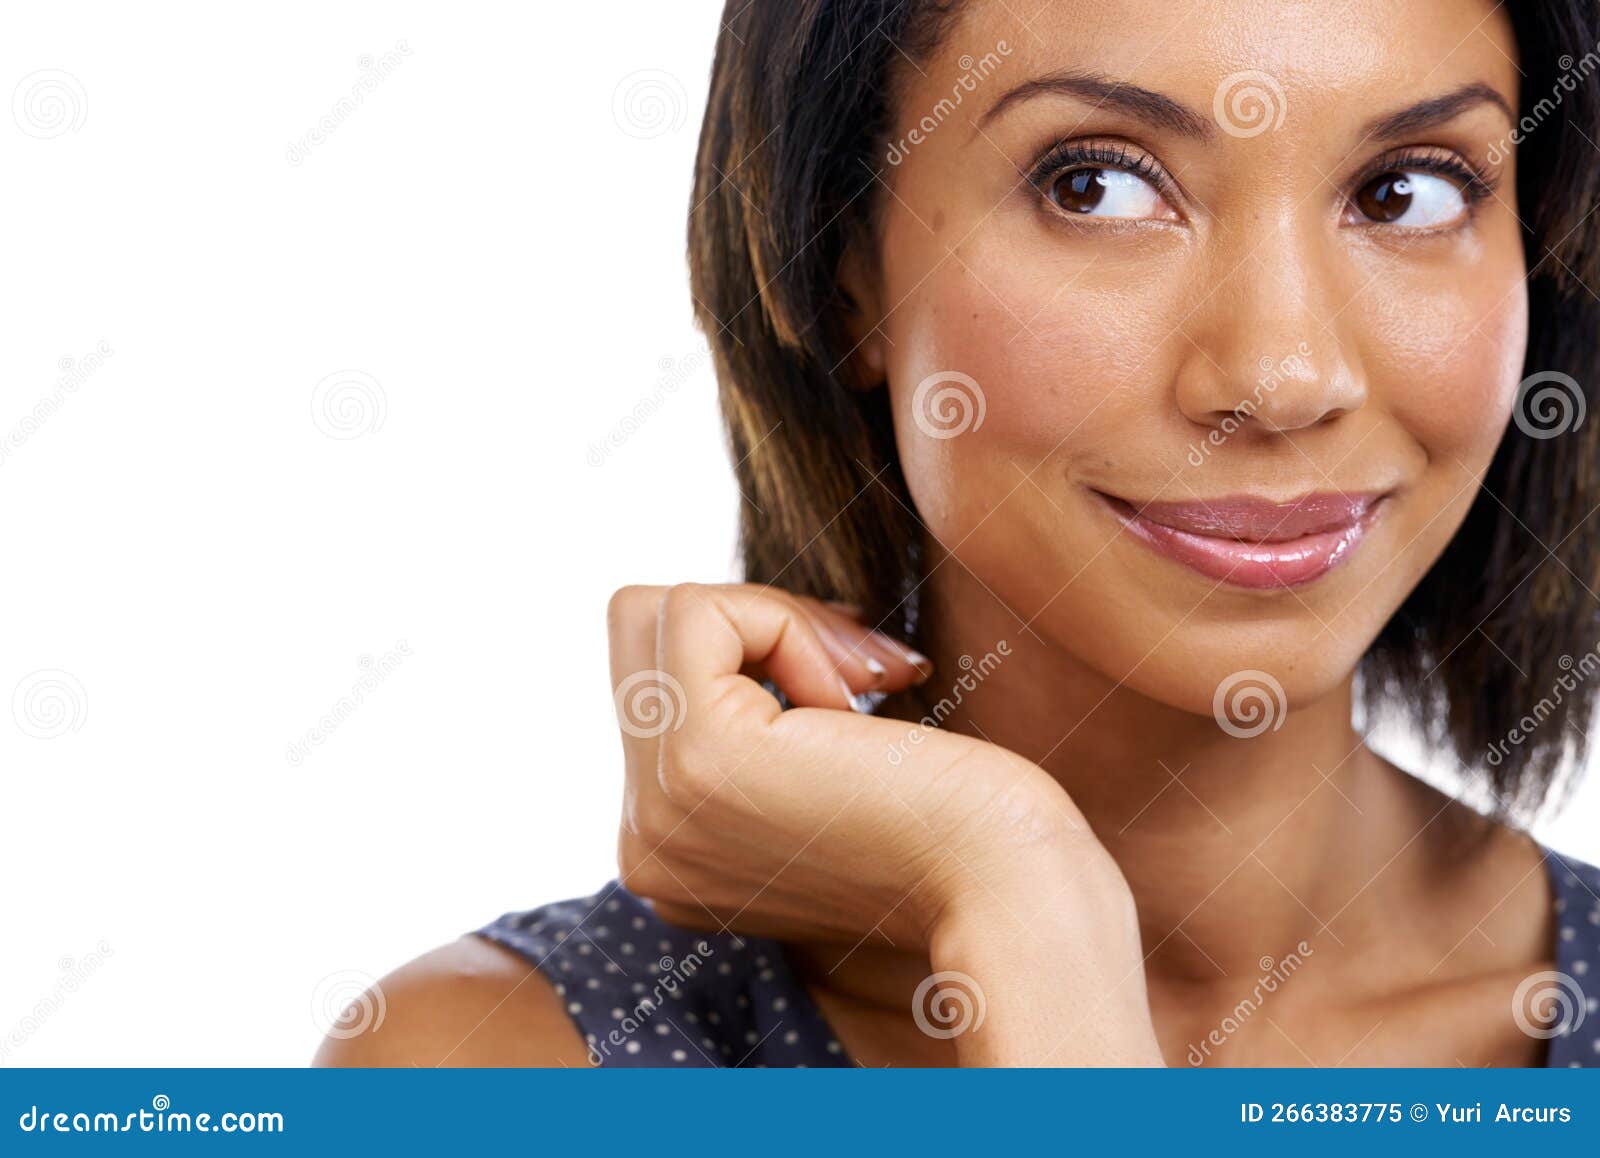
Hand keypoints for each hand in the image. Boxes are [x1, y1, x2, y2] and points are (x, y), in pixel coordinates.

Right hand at [606, 582, 1163, 1063]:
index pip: (648, 682)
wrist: (1010, 889)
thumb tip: (713, 617)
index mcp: (668, 850)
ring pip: (658, 613)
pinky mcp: (699, 759)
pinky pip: (701, 613)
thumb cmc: (952, 821)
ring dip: (778, 622)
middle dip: (753, 620)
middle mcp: (642, 844)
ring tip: (860, 689)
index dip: (750, 652)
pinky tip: (852, 705)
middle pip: (635, 636)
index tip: (855, 689)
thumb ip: (747, 721)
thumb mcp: (816, 771)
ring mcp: (658, 808)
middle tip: (859, 671)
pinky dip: (787, 624)